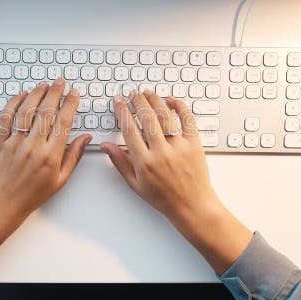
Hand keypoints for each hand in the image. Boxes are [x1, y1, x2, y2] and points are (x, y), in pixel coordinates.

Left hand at [0, 79, 90, 267]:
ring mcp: (14, 143)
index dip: (70, 104)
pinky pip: (6, 117)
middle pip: (46, 112)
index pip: (64, 122)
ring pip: (26, 111)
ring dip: (36, 94)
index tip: (74, 94)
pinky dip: (14, 103)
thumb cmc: (33, 194)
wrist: (4, 204)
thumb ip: (74, 156)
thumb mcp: (61, 179)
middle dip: (55, 93)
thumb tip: (87, 137)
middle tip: (60, 82)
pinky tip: (22, 95)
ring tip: (44, 85)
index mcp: (50, 156)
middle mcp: (32, 147)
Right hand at [101, 90, 252, 273]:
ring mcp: (179, 147)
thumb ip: (120, 162)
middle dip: (137, 101)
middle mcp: (161, 152)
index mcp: (144, 162)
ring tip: (147, 93)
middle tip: (132, 94)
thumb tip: (105, 145)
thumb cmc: (164, 198)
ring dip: (154, 101)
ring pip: (165, 116)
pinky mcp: (195, 144)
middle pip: (146, 118)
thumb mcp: (135, 184)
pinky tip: (171, 100)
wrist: (192, 206)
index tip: (118, 102)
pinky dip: (179, 107)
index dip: (122, 112)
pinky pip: (187, 120)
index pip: (129, 129)